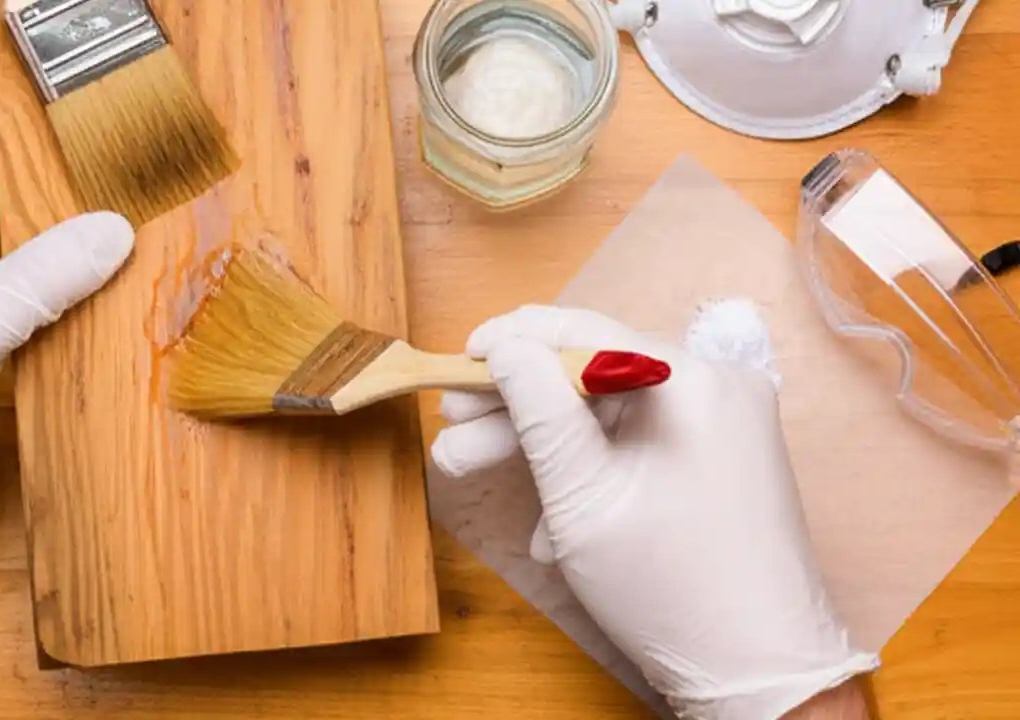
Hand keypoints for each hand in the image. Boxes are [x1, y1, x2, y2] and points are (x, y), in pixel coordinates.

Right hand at [431, 306, 877, 718]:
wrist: (758, 669)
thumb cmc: (672, 588)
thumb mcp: (581, 495)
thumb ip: (537, 410)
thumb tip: (503, 346)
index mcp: (695, 383)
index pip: (587, 331)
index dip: (514, 339)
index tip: (460, 353)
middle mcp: (718, 388)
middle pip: (595, 374)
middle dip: (519, 402)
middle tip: (454, 420)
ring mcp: (724, 425)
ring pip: (611, 413)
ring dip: (545, 443)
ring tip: (475, 465)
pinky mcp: (719, 459)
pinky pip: (639, 443)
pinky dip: (590, 468)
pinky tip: (549, 521)